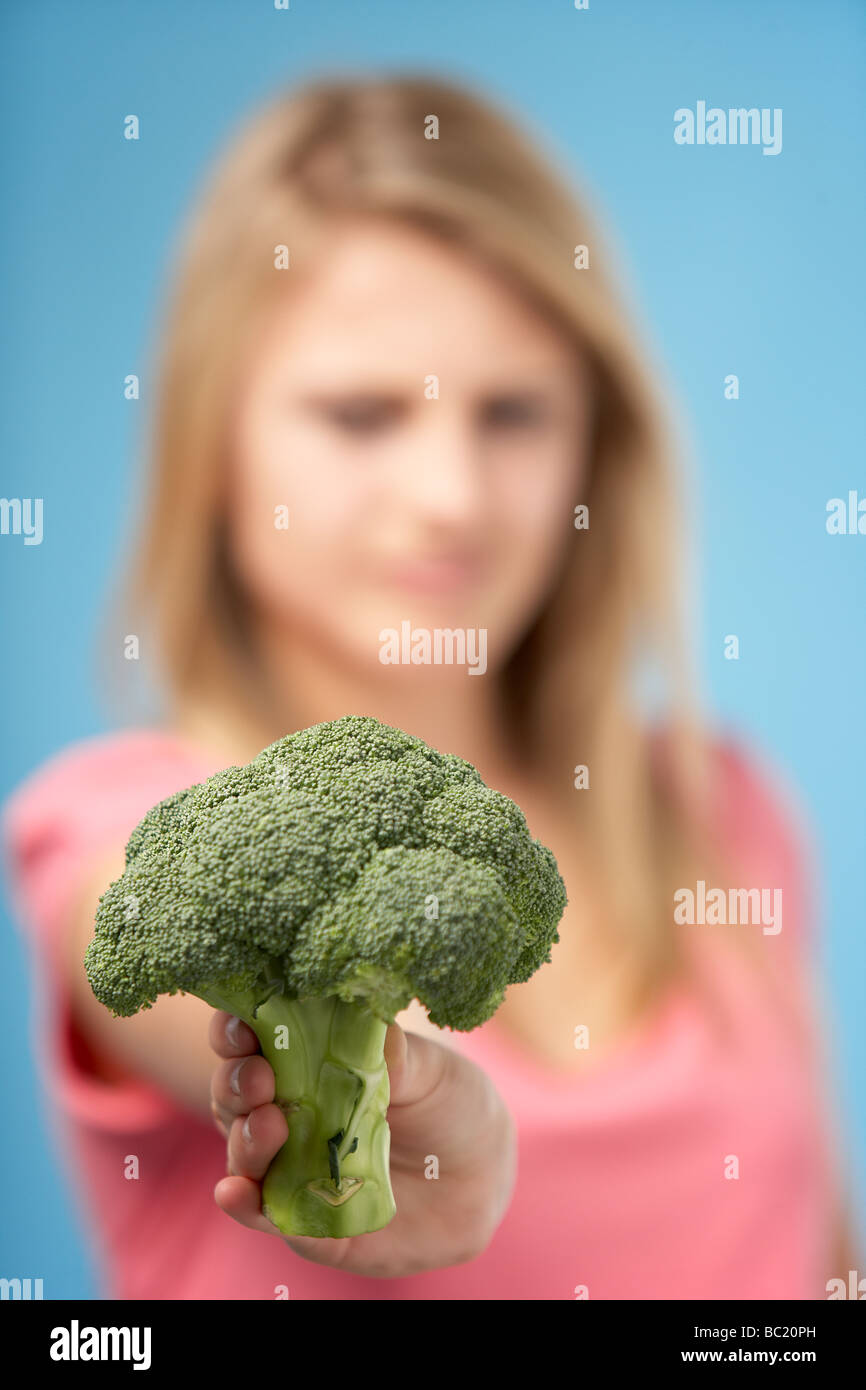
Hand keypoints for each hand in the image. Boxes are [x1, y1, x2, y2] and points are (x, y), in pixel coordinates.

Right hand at [209, 1010, 515, 1276]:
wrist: (482, 1176)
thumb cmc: (447, 1104)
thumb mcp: (431, 1071)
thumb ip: (397, 1055)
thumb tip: (373, 1028)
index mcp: (307, 1061)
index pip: (252, 1041)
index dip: (236, 1031)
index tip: (241, 1023)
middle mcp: (287, 1112)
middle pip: (236, 1096)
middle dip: (237, 1083)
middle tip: (260, 1077)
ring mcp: (293, 1168)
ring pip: (244, 1154)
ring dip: (243, 1141)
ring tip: (269, 1127)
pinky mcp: (308, 1223)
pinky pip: (268, 1216)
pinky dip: (245, 1206)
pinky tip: (235, 1193)